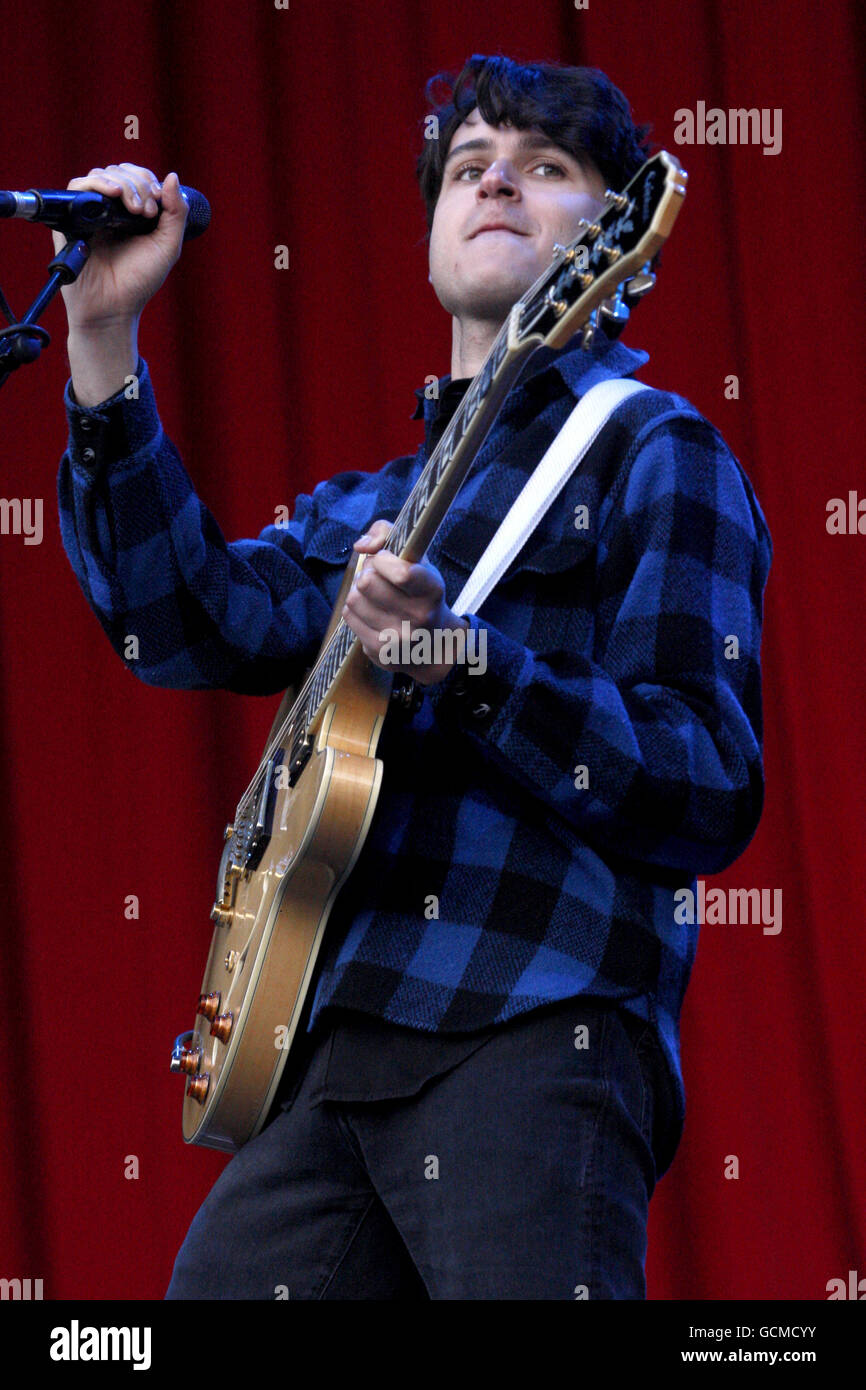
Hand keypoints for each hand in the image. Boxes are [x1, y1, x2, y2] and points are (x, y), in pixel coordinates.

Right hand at [51, 164, 188, 333]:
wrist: (113, 306)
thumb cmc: (139, 281)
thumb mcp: (168, 246)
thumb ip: (176, 213)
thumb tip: (171, 175)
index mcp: (132, 213)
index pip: (136, 177)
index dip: (148, 180)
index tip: (157, 204)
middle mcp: (110, 209)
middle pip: (120, 172)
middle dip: (138, 184)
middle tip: (146, 212)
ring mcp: (91, 213)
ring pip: (101, 175)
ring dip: (122, 184)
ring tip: (134, 210)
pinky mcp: (72, 219)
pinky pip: (78, 187)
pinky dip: (97, 184)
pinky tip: (113, 195)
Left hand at [343, 520, 469, 685]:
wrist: (434, 643)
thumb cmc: (421, 592)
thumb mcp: (417, 559)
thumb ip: (388, 533)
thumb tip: (361, 546)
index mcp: (431, 590)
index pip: (399, 572)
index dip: (383, 559)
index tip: (387, 559)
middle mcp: (417, 617)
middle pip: (366, 582)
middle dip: (367, 573)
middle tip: (377, 576)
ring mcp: (397, 638)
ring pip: (354, 599)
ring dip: (359, 591)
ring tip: (374, 594)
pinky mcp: (379, 651)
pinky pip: (348, 616)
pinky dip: (355, 608)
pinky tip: (370, 610)